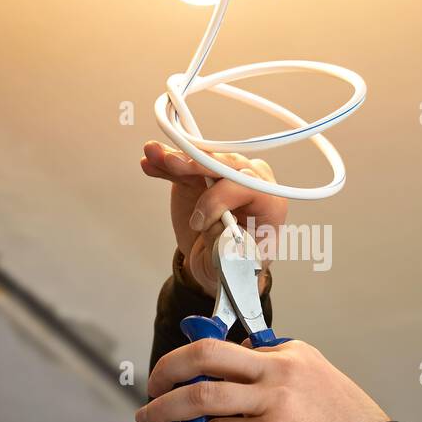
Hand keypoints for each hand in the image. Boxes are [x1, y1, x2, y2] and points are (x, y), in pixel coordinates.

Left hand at [134, 336, 389, 421]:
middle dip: (170, 366)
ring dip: (166, 405)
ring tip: (148, 415)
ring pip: (203, 393)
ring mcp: (275, 400)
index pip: (234, 348)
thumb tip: (231, 390)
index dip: (200, 359)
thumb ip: (279, 381)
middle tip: (154, 381)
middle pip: (208, 354)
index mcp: (294, 353)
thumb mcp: (318, 386)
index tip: (182, 371)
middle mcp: (281, 369)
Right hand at [140, 141, 286, 297]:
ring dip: (177, 157)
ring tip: (155, 154)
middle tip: (176, 165)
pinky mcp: (202, 178)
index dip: (222, 198)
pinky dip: (166, 165)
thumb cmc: (237, 267)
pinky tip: (151, 161)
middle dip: (199, 163)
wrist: (221, 266)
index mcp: (270, 206)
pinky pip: (184, 168)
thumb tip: (216, 226)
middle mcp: (252, 185)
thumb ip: (228, 245)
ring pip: (203, 160)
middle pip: (227, 165)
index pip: (249, 187)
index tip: (201, 221)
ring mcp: (226, 178)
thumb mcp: (235, 266)